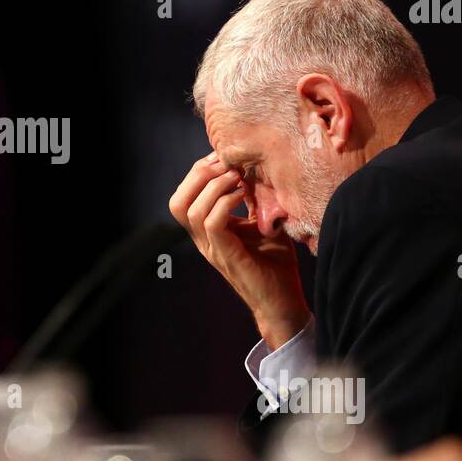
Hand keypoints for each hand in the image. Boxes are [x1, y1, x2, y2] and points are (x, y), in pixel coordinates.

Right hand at [169, 152, 310, 347]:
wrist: (283, 302)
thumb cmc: (275, 264)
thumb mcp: (262, 223)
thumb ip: (253, 200)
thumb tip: (253, 170)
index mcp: (207, 231)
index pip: (184, 196)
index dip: (199, 171)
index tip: (224, 157)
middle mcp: (203, 240)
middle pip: (178, 202)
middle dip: (199, 175)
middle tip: (226, 164)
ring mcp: (212, 249)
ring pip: (191, 211)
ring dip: (214, 187)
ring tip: (236, 178)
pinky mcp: (226, 256)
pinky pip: (212, 224)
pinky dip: (224, 203)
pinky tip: (242, 195)